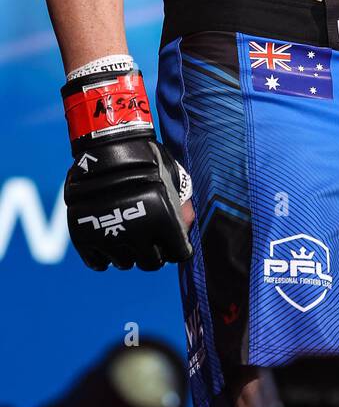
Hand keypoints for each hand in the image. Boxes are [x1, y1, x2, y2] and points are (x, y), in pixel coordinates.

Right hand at [64, 133, 194, 270]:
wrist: (108, 142)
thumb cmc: (146, 158)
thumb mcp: (171, 179)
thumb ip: (181, 207)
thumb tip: (187, 229)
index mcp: (164, 219)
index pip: (178, 254)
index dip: (176, 247)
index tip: (171, 240)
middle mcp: (138, 232)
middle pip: (151, 264)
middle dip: (152, 252)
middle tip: (148, 238)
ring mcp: (109, 235)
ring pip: (124, 263)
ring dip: (128, 252)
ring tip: (126, 231)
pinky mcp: (84, 236)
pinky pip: (97, 262)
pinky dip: (103, 255)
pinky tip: (108, 239)